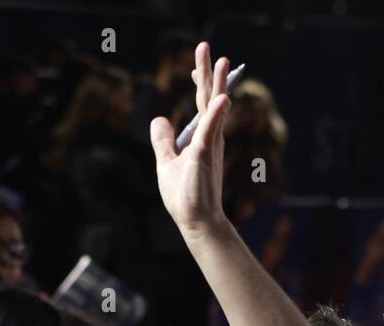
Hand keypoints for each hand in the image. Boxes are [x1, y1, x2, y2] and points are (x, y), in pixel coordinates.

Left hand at [149, 41, 231, 236]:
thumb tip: (159, 119)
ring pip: (214, 108)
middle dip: (208, 73)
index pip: (201, 106)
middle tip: (207, 47)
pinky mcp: (205, 155)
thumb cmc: (185, 196)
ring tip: (224, 60)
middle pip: (208, 99)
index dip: (199, 84)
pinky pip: (211, 131)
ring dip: (219, 84)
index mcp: (202, 139)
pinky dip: (216, 114)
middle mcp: (210, 139)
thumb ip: (162, 141)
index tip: (197, 67)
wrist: (197, 221)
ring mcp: (209, 146)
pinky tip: (222, 98)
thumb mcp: (166, 163)